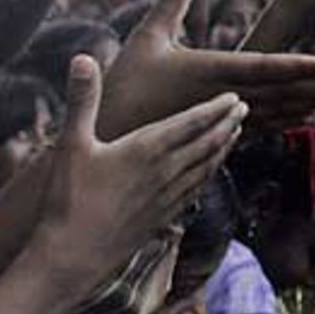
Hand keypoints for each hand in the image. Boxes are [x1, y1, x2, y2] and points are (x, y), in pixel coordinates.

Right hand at [25, 50, 248, 299]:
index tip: (235, 95)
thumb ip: (82, 99)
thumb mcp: (71, 144)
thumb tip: (82, 56)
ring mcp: (167, 197)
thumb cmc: (68, 200)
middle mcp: (165, 172)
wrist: (72, 258)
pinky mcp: (163, 217)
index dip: (216, 108)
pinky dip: (210, 173)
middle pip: (207, 143)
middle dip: (228, 123)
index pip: (192, 123)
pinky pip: (196, 189)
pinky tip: (210, 171)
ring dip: (224, 147)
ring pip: (206, 166)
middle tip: (246, 106)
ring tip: (236, 132)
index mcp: (147, 149)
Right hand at [100, 0, 314, 137]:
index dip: (298, 66)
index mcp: (211, 73)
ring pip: (279, 113)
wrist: (109, 139)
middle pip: (282, 93)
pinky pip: (265, 127)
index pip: (263, 69)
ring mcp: (225, 120)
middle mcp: (225, 99)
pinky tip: (311, 115)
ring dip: (314, 103)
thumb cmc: (126, 86)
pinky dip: (290, 119)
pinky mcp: (221, 134)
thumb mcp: (146, 38)